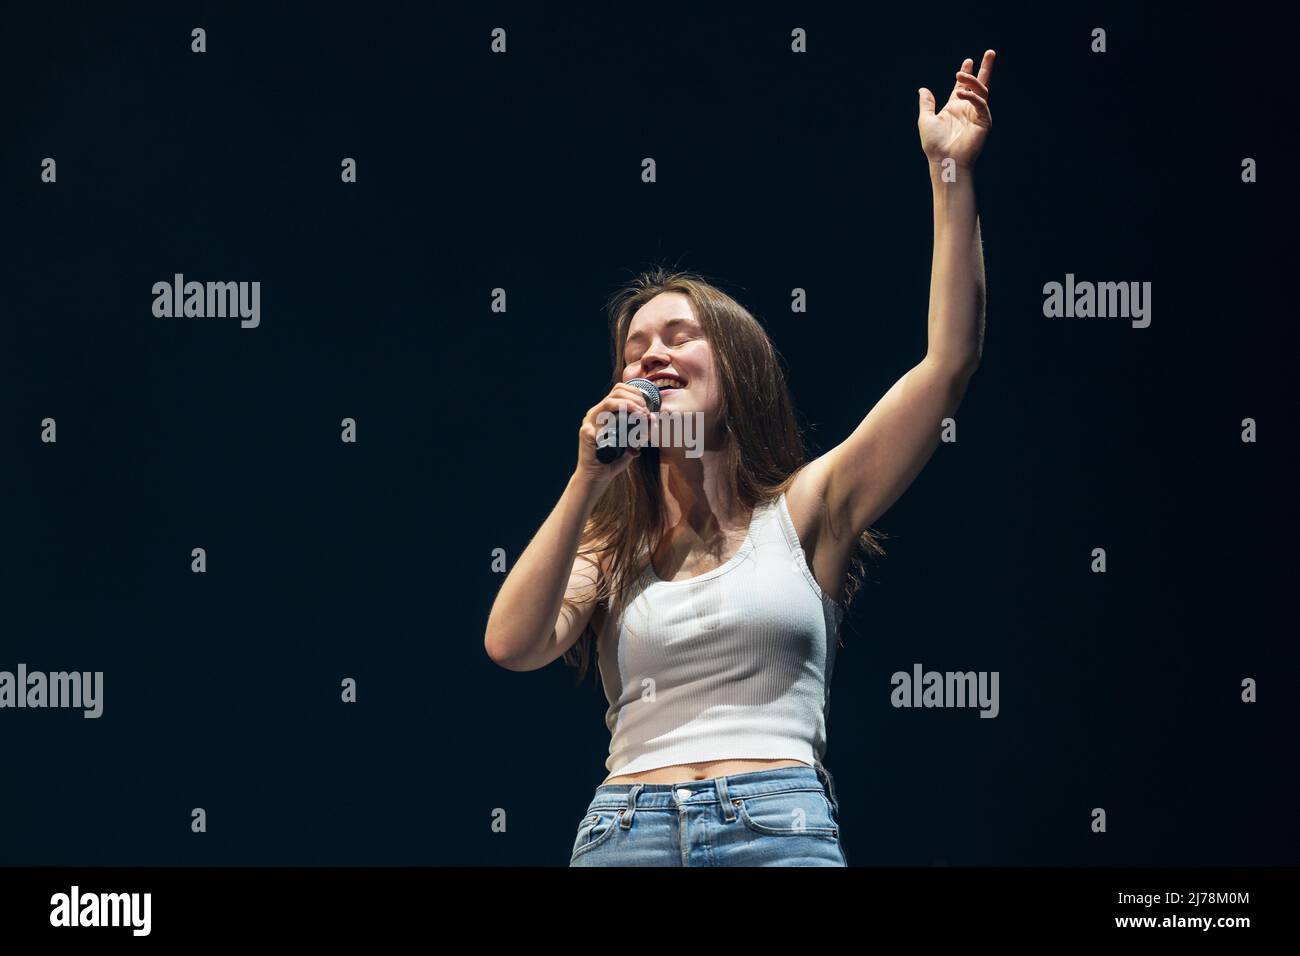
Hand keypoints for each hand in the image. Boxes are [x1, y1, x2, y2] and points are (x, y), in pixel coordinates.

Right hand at [575, 382, 652, 487]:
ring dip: (629, 406)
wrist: (597, 477)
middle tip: (645, 411)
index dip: (636, 393)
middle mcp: (596, 413)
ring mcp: (590, 422)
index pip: (619, 390)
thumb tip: (652, 418)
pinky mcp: (586, 433)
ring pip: (609, 403)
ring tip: (641, 415)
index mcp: (604, 412)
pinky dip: (620, 425)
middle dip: (635, 399)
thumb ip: (641, 431)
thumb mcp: (632, 442)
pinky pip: (604, 425)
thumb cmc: (613, 459)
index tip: (647, 405)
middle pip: (616, 393)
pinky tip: (628, 432)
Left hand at [918, 49, 994, 169]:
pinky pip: (981, 104)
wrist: (944, 160)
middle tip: (990, 52)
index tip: (968, 61)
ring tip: (960, 74)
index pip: (963, 86)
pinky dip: (972, 97)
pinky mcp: (984, 121)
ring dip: (972, 81)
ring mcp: (977, 114)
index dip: (966, 73)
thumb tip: (922, 89)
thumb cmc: (934, 144)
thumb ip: (926, 104)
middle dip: (985, 68)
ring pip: (981, 91)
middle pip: (980, 84)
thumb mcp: (926, 120)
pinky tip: (961, 94)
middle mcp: (968, 108)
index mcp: (955, 107)